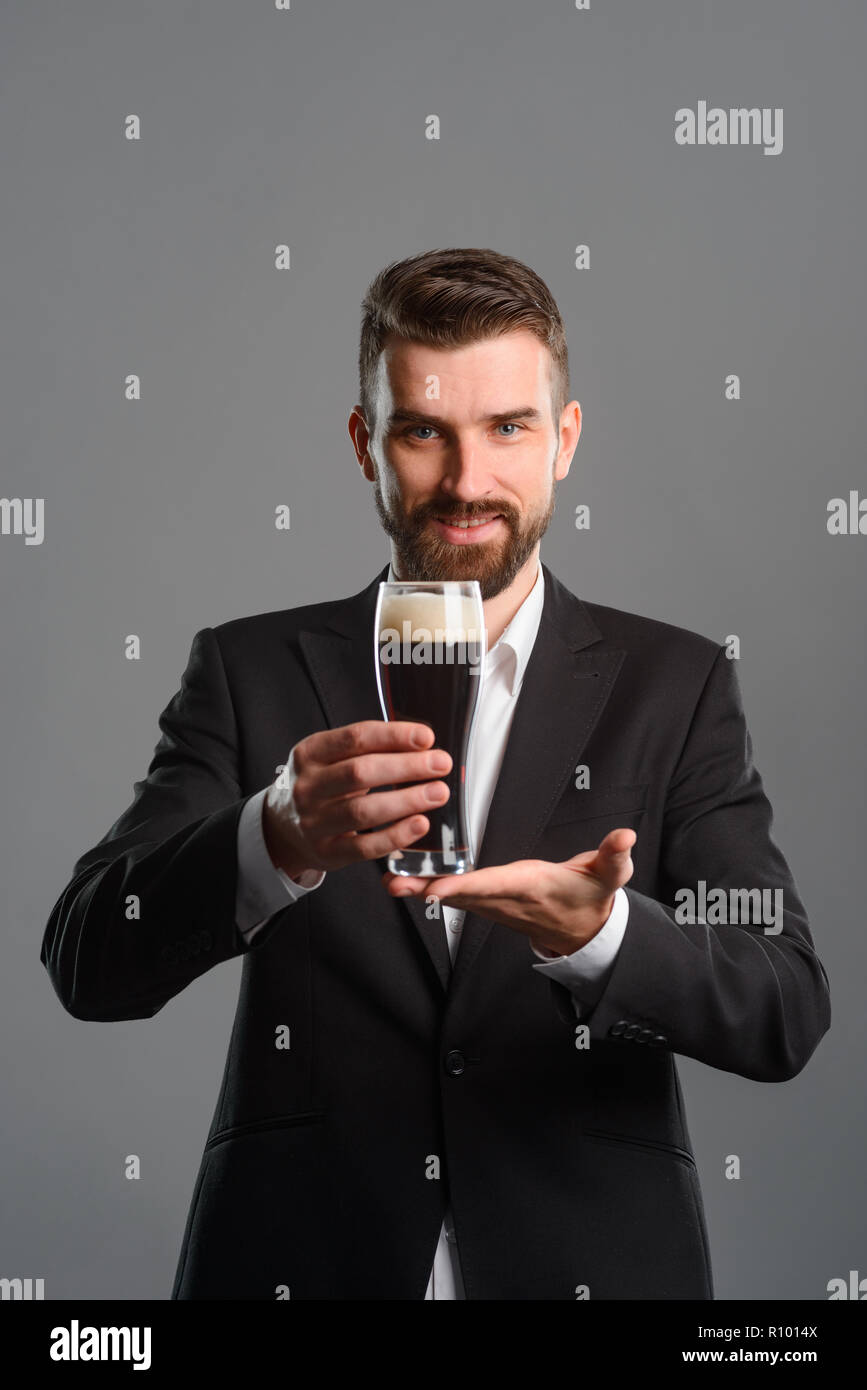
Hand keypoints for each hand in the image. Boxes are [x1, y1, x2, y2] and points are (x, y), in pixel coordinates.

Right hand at [262, 720, 451, 877]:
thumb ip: (369, 748)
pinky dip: (396, 836)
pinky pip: (365, 847)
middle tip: (441, 764)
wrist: (282, 827)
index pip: (355, 738)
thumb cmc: (321, 784)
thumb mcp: (331, 758)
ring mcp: (314, 822)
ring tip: (438, 792)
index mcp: (310, 753)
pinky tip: (420, 824)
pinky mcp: (326, 852)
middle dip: (406, 767)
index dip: (394, 736)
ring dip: (406, 801)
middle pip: (360, 772)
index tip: (427, 738)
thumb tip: (423, 742)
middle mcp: (307, 786)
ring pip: (363, 811)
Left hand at [382, 827, 636, 954]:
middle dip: (426, 889)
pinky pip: (452, 893)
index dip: (463, 888)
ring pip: (451, 895)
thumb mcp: (610, 876)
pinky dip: (426, 886)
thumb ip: (615, 855)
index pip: (493, 885)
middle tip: (393, 882)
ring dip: (418, 888)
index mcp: (531, 887)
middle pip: (460, 893)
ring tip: (387, 879)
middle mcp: (505, 898)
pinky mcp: (486, 901)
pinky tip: (402, 877)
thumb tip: (625, 836)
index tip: (435, 889)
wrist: (583, 931)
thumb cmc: (591, 896)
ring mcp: (493, 903)